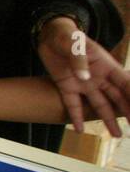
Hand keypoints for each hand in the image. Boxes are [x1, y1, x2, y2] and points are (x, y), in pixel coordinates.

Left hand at [36, 17, 129, 135]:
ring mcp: (83, 84)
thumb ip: (79, 60)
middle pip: (117, 98)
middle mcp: (98, 77)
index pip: (125, 83)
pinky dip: (76, 117)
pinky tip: (79, 130)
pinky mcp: (67, 87)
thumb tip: (85, 77)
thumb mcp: (75, 44)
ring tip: (117, 135)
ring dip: (108, 120)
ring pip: (99, 105)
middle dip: (127, 112)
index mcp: (106, 65)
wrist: (50, 36)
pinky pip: (73, 105)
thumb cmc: (68, 36)